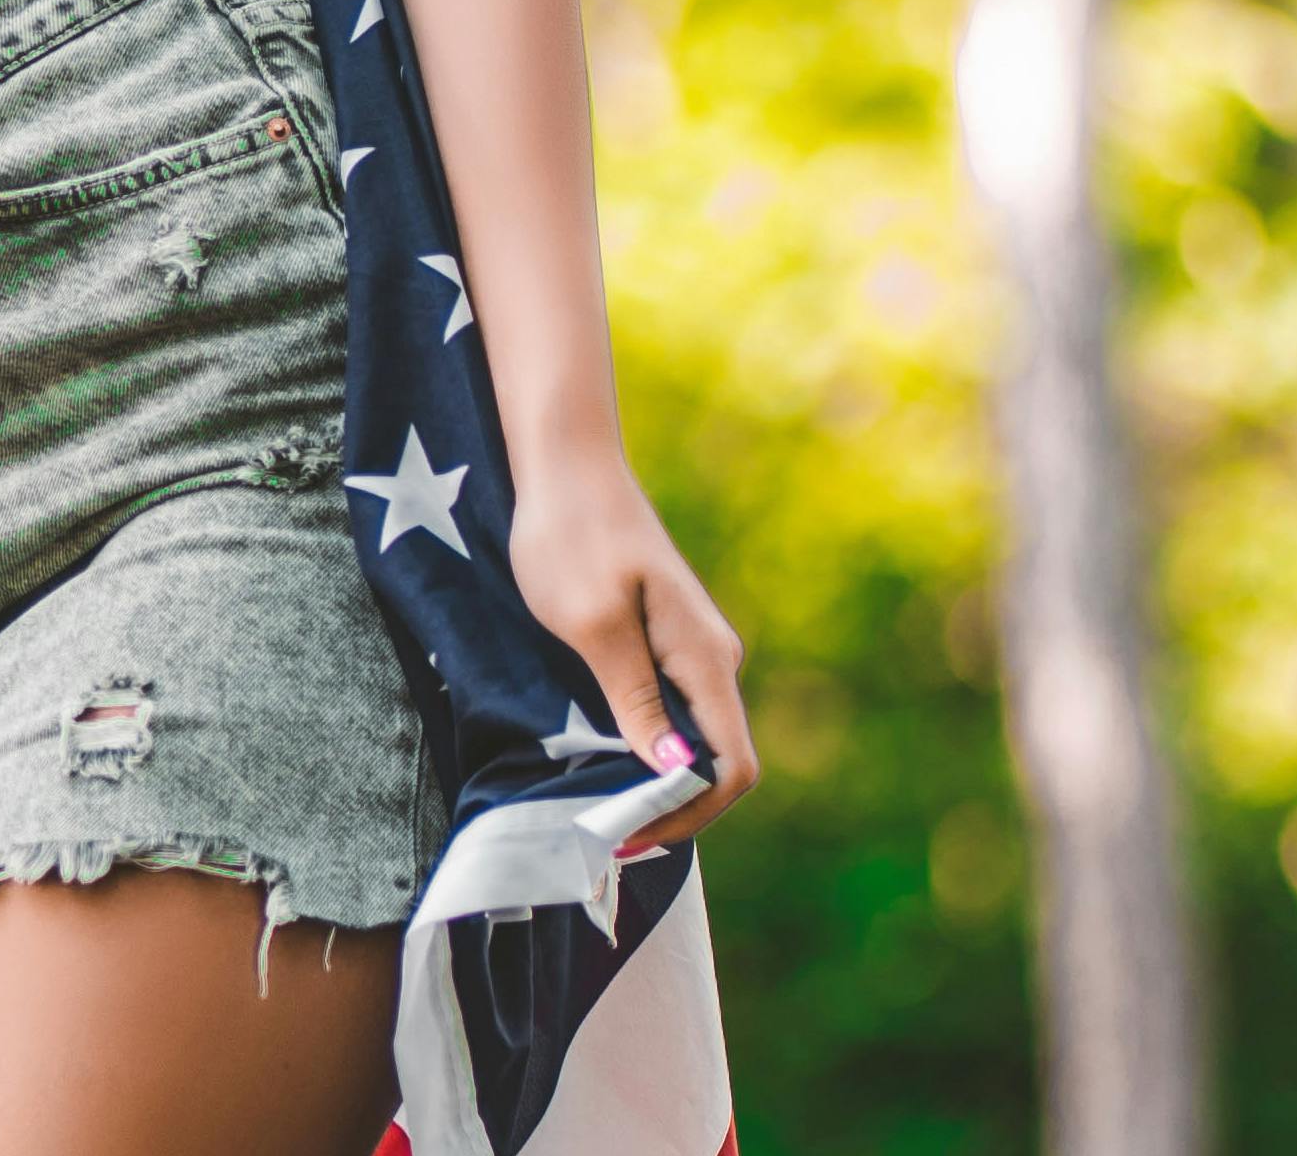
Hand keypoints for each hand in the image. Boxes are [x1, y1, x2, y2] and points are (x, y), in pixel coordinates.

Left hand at [510, 465, 757, 854]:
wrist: (565, 465)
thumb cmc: (570, 537)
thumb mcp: (592, 624)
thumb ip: (634, 697)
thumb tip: (673, 767)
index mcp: (704, 657)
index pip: (731, 767)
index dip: (688, 812)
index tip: (626, 832)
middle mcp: (712, 658)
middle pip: (715, 761)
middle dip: (668, 806)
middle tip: (600, 832)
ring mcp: (690, 649)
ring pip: (690, 738)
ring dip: (652, 780)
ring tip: (593, 804)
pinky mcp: (662, 640)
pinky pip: (669, 711)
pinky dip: (642, 745)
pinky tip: (598, 755)